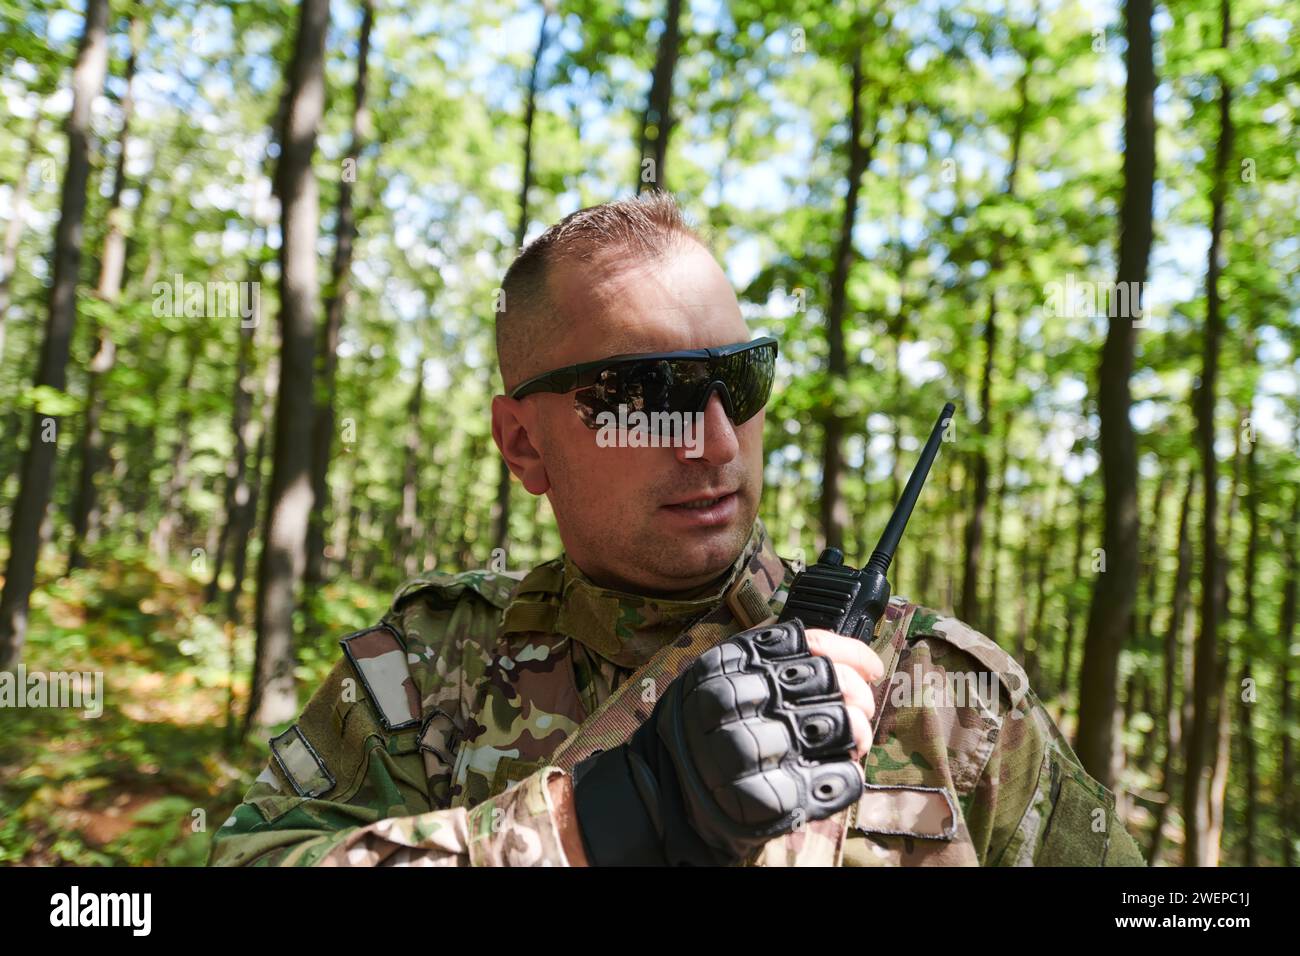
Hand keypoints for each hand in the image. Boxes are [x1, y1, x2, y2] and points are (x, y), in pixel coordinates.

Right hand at [571, 618, 880, 865]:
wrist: (668, 795)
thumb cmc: (708, 729)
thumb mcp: (723, 676)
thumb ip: (772, 658)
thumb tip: (854, 661)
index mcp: (724, 663)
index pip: (809, 643)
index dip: (851, 653)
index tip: (870, 667)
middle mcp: (732, 702)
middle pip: (829, 680)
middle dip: (857, 693)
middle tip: (860, 707)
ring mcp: (748, 752)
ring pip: (838, 724)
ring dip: (857, 732)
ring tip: (849, 740)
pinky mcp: (768, 800)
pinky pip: (838, 780)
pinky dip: (848, 775)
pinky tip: (834, 771)